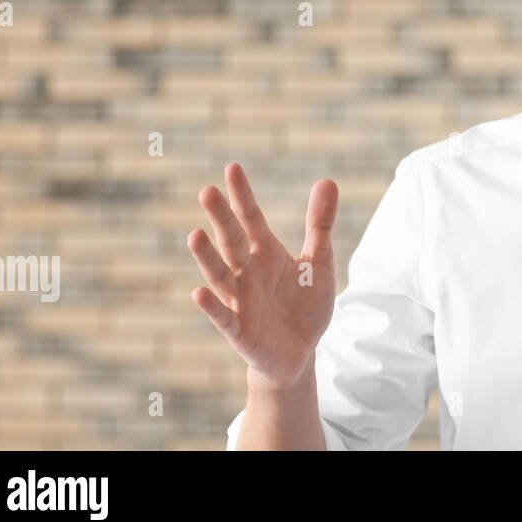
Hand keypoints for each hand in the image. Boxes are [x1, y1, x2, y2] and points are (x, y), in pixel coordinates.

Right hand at [188, 163, 338, 390]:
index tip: (232, 168)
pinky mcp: (240, 331)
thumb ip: (320, 224)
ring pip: (220, 276)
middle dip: (221, 218)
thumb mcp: (318, 261)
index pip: (251, 219)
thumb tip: (327, 180)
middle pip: (231, 241)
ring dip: (207, 258)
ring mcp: (240, 301)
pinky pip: (224, 317)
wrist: (300, 354)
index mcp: (265, 253)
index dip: (243, 196)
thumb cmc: (304, 305)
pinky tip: (199, 291)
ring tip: (194, 235)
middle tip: (208, 191)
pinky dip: (211, 306)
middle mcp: (247, 273)